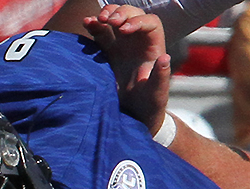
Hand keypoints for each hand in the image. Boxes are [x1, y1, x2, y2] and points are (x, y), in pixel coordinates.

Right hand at [85, 5, 170, 131]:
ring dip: (106, 15)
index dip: (137, 21)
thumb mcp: (156, 94)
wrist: (132, 114)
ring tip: (95, 20)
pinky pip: (100, 32)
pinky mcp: (107, 51)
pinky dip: (93, 25)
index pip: (149, 23)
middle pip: (133, 14)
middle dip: (120, 13)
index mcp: (152, 47)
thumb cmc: (148, 105)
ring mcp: (122, 45)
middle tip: (108, 21)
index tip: (122, 30)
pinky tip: (85, 22)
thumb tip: (164, 58)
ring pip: (115, 19)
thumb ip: (161, 77)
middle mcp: (138, 41)